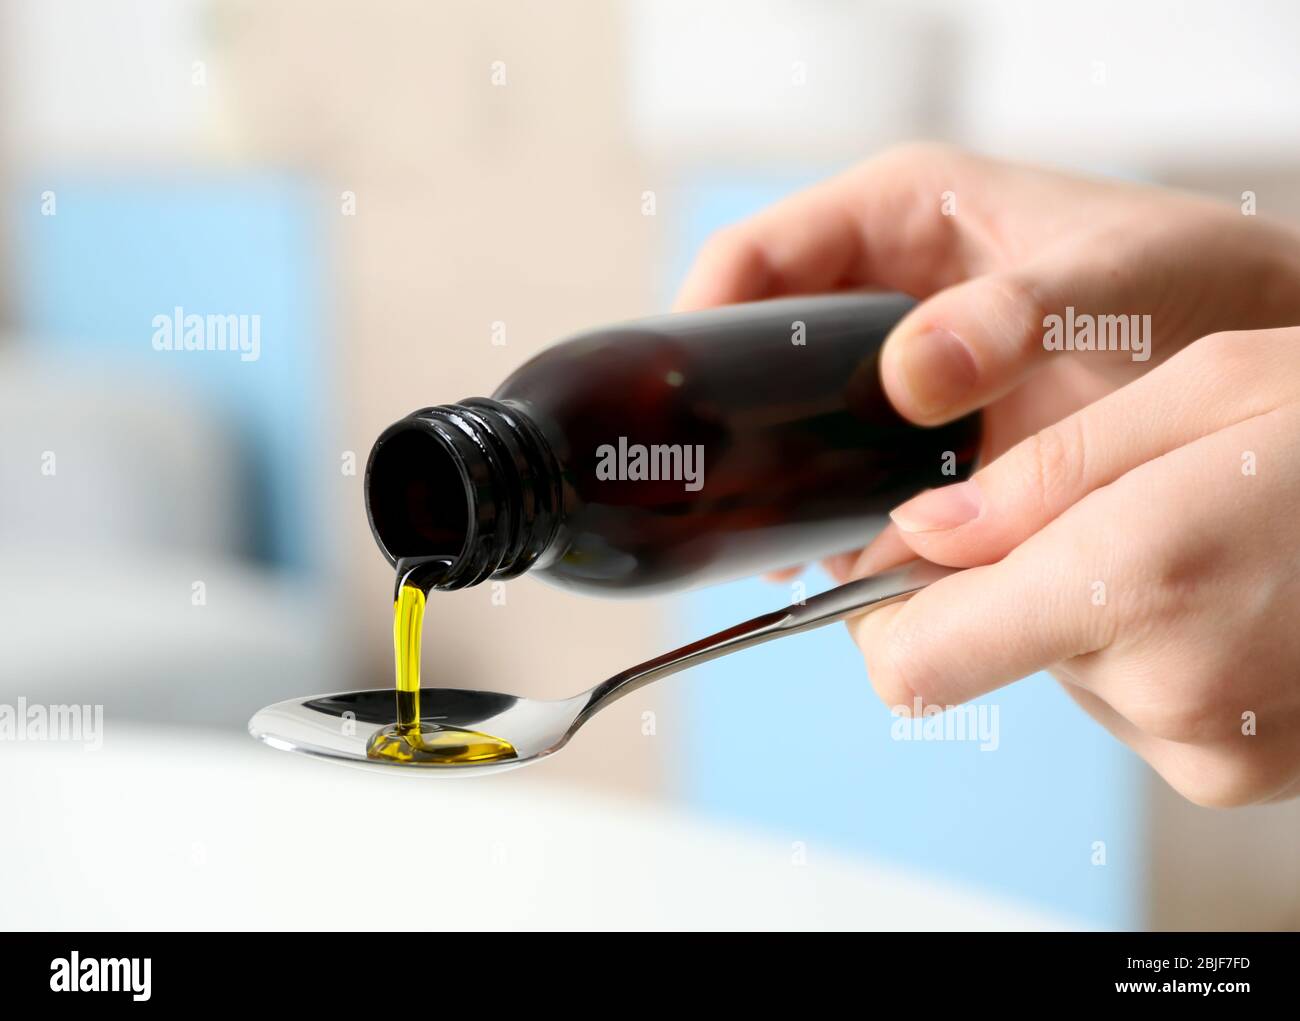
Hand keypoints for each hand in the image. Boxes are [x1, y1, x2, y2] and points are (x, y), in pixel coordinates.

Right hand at [674, 143, 1299, 579]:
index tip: (681, 399)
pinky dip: (838, 522)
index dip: (699, 322)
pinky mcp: (923, 442)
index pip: (754, 258)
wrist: (1264, 365)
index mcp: (899, 216)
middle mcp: (882, 296)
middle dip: (736, 421)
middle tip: (722, 492)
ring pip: (797, 427)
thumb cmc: (1204, 291)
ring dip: (784, 485)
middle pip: (757, 353)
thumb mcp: (1122, 282)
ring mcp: (899, 376)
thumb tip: (909, 374)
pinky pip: (850, 479)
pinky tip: (846, 561)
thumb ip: (1023, 314)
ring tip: (781, 544)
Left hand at [853, 327, 1299, 806]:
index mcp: (1136, 582)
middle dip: (1016, 586)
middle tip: (1116, 511)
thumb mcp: (1197, 391)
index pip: (912, 662)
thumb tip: (915, 539)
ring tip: (1195, 541)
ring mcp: (1206, 753)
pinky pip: (1136, 705)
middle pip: (989, 656)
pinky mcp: (1239, 779)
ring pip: (1066, 675)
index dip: (885, 614)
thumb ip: (1033, 476)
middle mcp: (1164, 691)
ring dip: (1094, 610)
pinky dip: (1151, 650)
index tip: (913, 559)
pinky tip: (1228, 592)